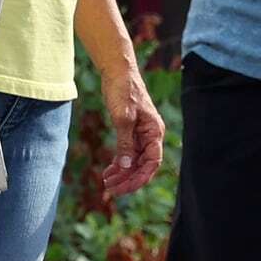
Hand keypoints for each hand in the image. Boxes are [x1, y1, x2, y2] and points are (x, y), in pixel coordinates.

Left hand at [89, 63, 165, 209]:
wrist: (118, 72)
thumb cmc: (123, 90)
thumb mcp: (123, 117)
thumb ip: (125, 142)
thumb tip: (126, 166)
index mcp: (154, 132)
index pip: (152, 162)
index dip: (139, 177)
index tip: (124, 187)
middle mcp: (150, 135)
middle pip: (143, 165)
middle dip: (128, 179)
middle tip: (111, 189)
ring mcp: (140, 134)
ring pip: (134, 161)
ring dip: (122, 173)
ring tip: (107, 182)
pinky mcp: (130, 131)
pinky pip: (127, 153)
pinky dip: (119, 163)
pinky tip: (108, 171)